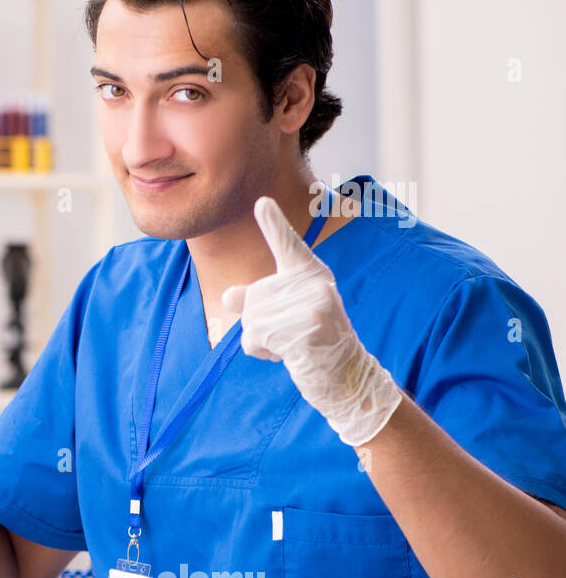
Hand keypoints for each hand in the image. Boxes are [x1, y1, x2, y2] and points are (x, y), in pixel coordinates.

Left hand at [220, 195, 401, 446]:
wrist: (346, 376)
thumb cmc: (313, 343)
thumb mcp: (285, 316)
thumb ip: (258, 303)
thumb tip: (229, 296)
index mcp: (311, 276)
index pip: (288, 247)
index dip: (274, 224)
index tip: (262, 201)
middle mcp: (313, 284)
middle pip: (253, 300)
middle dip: (260, 326)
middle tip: (294, 336)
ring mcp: (312, 305)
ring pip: (250, 322)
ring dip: (262, 342)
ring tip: (294, 346)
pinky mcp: (305, 329)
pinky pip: (254, 339)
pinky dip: (262, 353)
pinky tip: (290, 356)